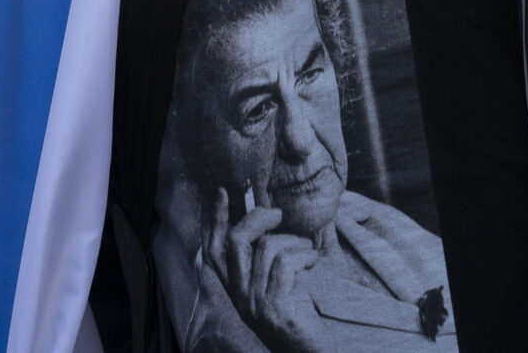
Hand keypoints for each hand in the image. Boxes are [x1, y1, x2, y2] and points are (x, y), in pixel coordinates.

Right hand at [204, 185, 329, 352]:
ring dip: (293, 240)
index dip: (215, 218)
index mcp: (233, 286)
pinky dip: (305, 254)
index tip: (221, 192)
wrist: (309, 349)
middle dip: (257, 218)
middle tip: (278, 214)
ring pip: (266, 248)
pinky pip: (286, 263)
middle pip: (236, 240)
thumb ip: (260, 257)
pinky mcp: (276, 307)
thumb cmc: (295, 310)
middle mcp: (238, 294)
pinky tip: (313, 260)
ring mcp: (255, 301)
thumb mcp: (270, 282)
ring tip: (306, 247)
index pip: (214, 247)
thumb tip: (265, 217)